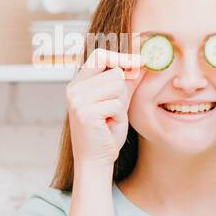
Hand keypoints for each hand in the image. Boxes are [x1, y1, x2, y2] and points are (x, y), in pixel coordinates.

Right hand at [64, 47, 140, 171]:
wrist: (95, 159)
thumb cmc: (106, 131)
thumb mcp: (119, 102)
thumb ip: (128, 81)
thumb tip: (142, 60)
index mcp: (78, 83)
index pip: (99, 55)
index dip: (120, 56)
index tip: (139, 60)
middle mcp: (73, 89)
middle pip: (114, 71)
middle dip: (123, 90)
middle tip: (114, 109)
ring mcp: (77, 101)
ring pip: (117, 86)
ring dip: (121, 103)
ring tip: (110, 117)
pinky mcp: (85, 113)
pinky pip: (116, 104)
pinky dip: (119, 116)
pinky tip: (108, 125)